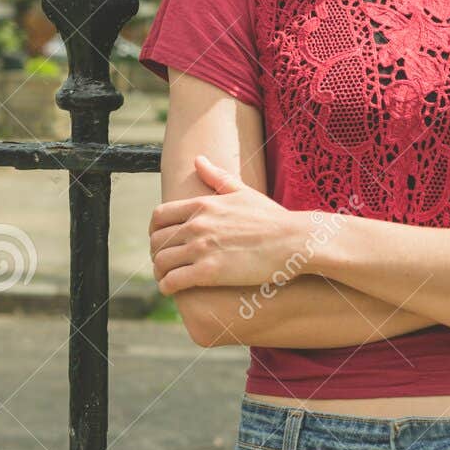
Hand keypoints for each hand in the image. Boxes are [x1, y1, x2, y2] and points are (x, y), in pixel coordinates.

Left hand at [150, 156, 302, 293]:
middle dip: (156, 253)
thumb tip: (198, 159)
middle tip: (165, 264)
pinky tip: (172, 290)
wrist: (295, 241)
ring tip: (167, 279)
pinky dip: (167, 287)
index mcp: (202, 205)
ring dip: (159, 272)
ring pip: (161, 261)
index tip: (161, 242)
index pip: (159, 216)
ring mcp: (202, 248)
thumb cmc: (274, 219)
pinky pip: (173, 281)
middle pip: (157, 240)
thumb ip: (217, 177)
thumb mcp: (244, 192)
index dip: (154, 231)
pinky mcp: (209, 272)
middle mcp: (197, 225)